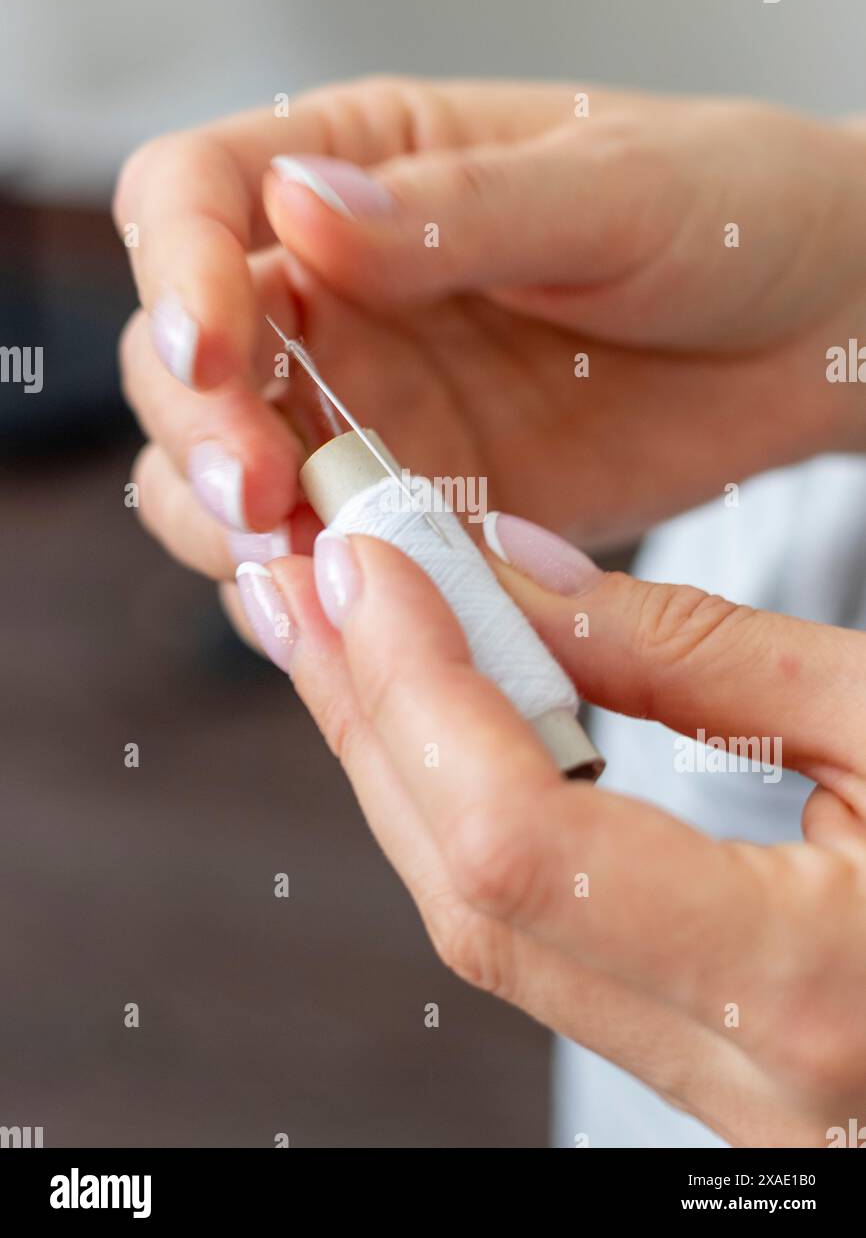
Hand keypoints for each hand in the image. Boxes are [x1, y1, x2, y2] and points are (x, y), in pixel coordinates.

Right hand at [116, 77, 865, 582]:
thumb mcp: (615, 190)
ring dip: (231, 527)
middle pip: (181, 359)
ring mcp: (369, 407)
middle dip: (200, 430)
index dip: (176, 271)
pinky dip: (316, 592)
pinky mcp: (420, 506)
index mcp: (362, 166)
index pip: (190, 197)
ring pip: (224, 473)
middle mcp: (338, 290)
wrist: (813, 332)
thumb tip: (304, 206)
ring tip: (299, 565)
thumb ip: (461, 209)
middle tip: (265, 492)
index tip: (214, 347)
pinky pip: (327, 556)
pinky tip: (348, 613)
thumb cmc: (732, 215)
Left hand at [224, 517, 865, 1147]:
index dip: (420, 686)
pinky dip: (463, 811)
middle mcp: (743, 1072)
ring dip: (398, 761)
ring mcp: (713, 1086)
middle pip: (469, 888)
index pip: (521, 838)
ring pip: (484, 920)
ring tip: (352, 629)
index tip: (367, 559)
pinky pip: (536, 934)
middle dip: (369, 715)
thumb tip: (514, 576)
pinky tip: (441, 718)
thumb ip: (689, 652)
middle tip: (316, 576)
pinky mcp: (701, 1056)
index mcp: (808, 984)